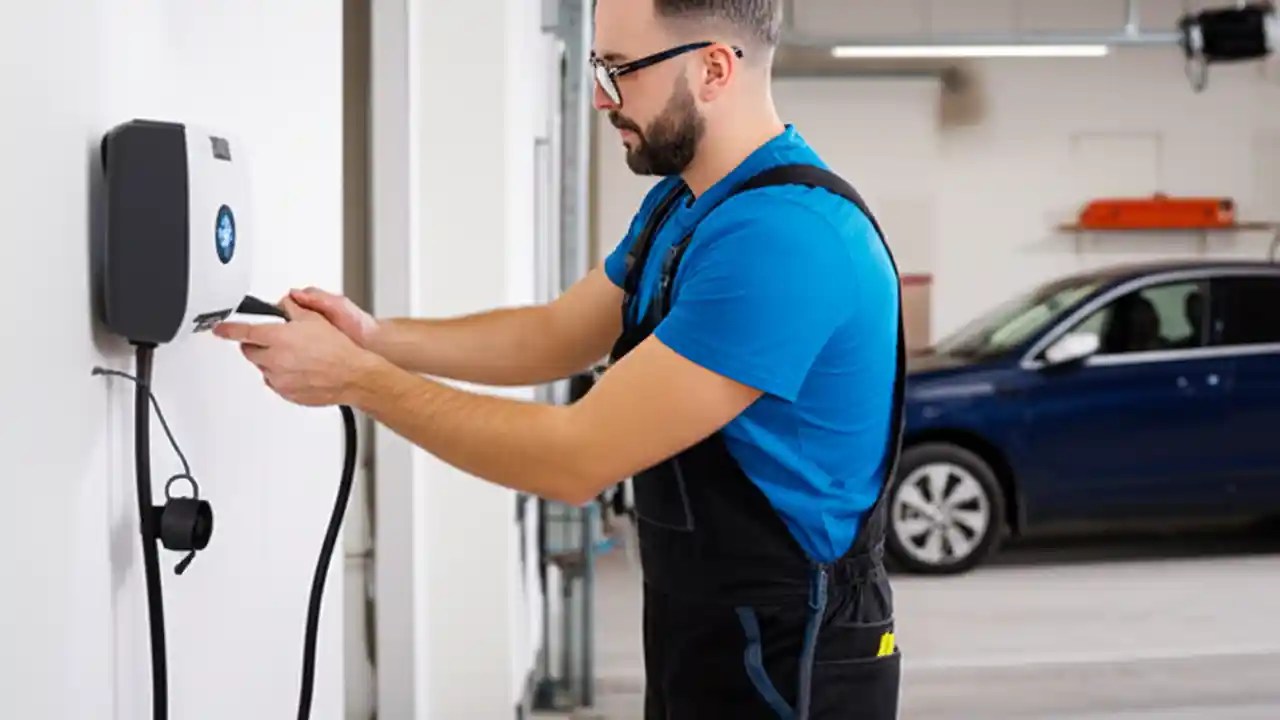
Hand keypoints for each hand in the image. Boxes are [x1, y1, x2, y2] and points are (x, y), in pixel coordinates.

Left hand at [212, 297, 380, 406]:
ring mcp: (279, 379)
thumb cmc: (338, 349)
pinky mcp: (286, 393)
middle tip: (277, 340)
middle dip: (258, 344)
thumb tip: (284, 304)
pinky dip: (283, 375)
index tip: (220, 329)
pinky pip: (276, 382)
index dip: (228, 330)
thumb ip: (293, 309)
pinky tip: (301, 370)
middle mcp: (274, 360)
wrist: (353, 375)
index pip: (243, 332)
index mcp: (278, 338)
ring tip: (297, 357)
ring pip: (263, 367)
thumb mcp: (315, 318)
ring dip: (272, 360)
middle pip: (250, 350)